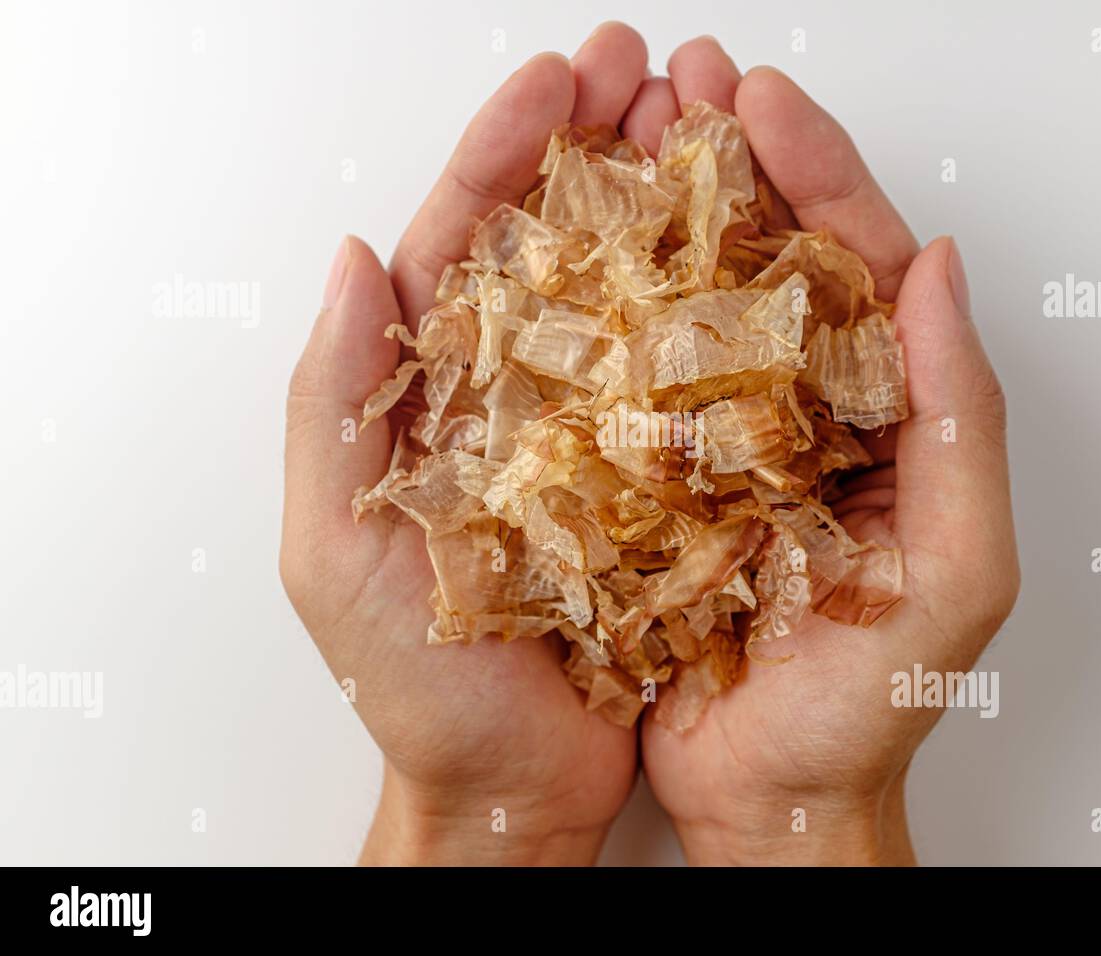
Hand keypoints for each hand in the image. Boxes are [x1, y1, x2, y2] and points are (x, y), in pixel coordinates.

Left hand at [279, 24, 656, 865]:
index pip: (465, 243)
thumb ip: (332, 408)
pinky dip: (724, 312)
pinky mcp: (660, 482)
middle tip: (653, 70)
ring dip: (670, 203)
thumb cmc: (417, 690)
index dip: (504, 154)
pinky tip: (760, 253)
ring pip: (636, 293)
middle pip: (560, 243)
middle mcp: (520, 397)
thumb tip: (354, 261)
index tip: (557, 85)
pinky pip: (695, 381)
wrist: (514, 787)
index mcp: (434, 395)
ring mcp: (596, 434)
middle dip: (601, 147)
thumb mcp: (336, 552)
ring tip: (715, 123)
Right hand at [637, 39, 1020, 864]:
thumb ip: (963, 420)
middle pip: (765, 256)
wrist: (774, 794)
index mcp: (880, 411)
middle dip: (723, 159)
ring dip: (652, 211)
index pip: (858, 261)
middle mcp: (798, 409)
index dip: (816, 169)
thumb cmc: (872, 704)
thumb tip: (942, 269)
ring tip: (608, 130)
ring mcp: (719, 440)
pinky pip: (623, 381)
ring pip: (687, 301)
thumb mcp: (959, 569)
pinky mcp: (650, 482)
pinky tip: (557, 257)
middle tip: (671, 78)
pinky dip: (593, 314)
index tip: (758, 100)